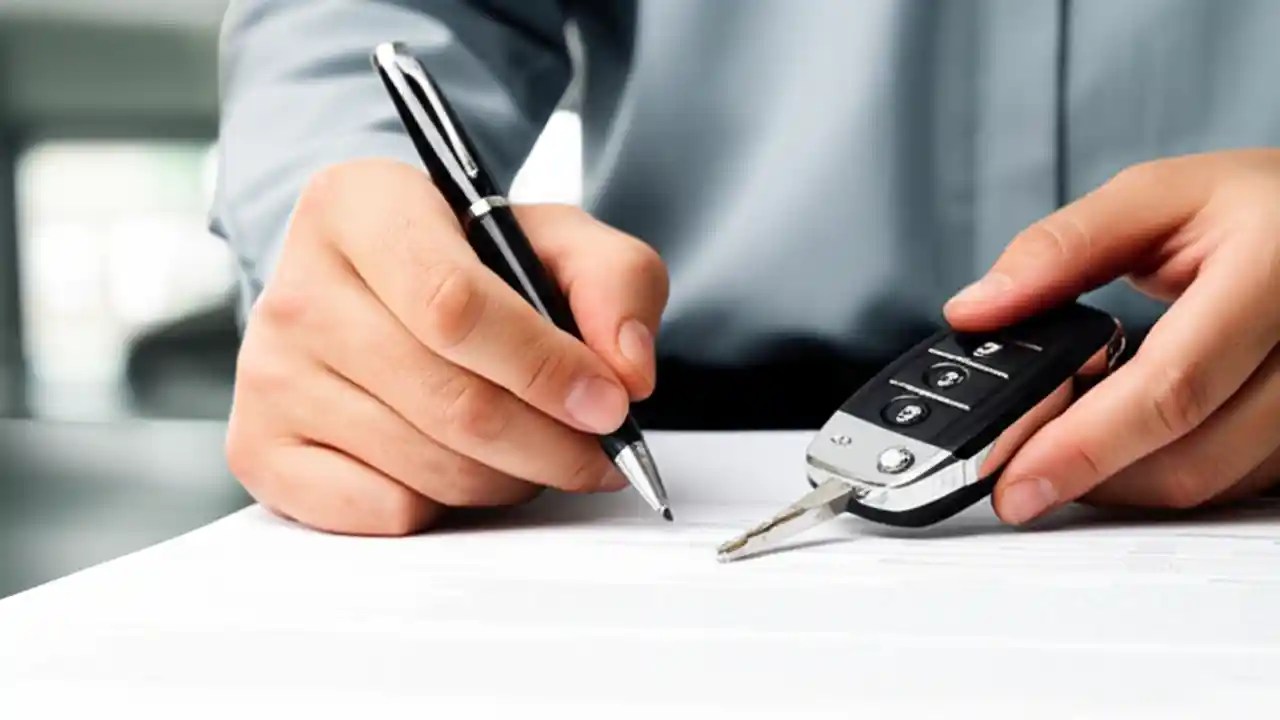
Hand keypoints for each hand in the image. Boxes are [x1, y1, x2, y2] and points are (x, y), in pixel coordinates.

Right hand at [225, 159, 667, 534]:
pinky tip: (459, 465)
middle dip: (549, 444)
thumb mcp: (555, 240)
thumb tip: (626, 374)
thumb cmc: (468, 263)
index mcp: (359, 206)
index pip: (454, 305)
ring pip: (426, 466)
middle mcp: (296, 289)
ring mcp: (267, 374)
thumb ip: (615, 283)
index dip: (545, 367)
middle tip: (598, 452)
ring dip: (509, 478)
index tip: (610, 403)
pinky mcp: (260, 447)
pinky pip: (383, 511)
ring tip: (532, 448)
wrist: (376, 286)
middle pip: (449, 401)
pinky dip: (447, 506)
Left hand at [945, 149, 1279, 523]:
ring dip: (1118, 480)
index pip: (1171, 386)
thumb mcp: (1155, 197)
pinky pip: (1230, 481)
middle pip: (1188, 456)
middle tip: (1014, 467)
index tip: (1013, 479)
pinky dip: (1158, 470)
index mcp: (1272, 275)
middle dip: (1085, 473)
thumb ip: (1060, 250)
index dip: (1083, 445)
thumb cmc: (1254, 207)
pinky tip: (1120, 442)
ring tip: (1061, 440)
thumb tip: (976, 310)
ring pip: (1207, 482)